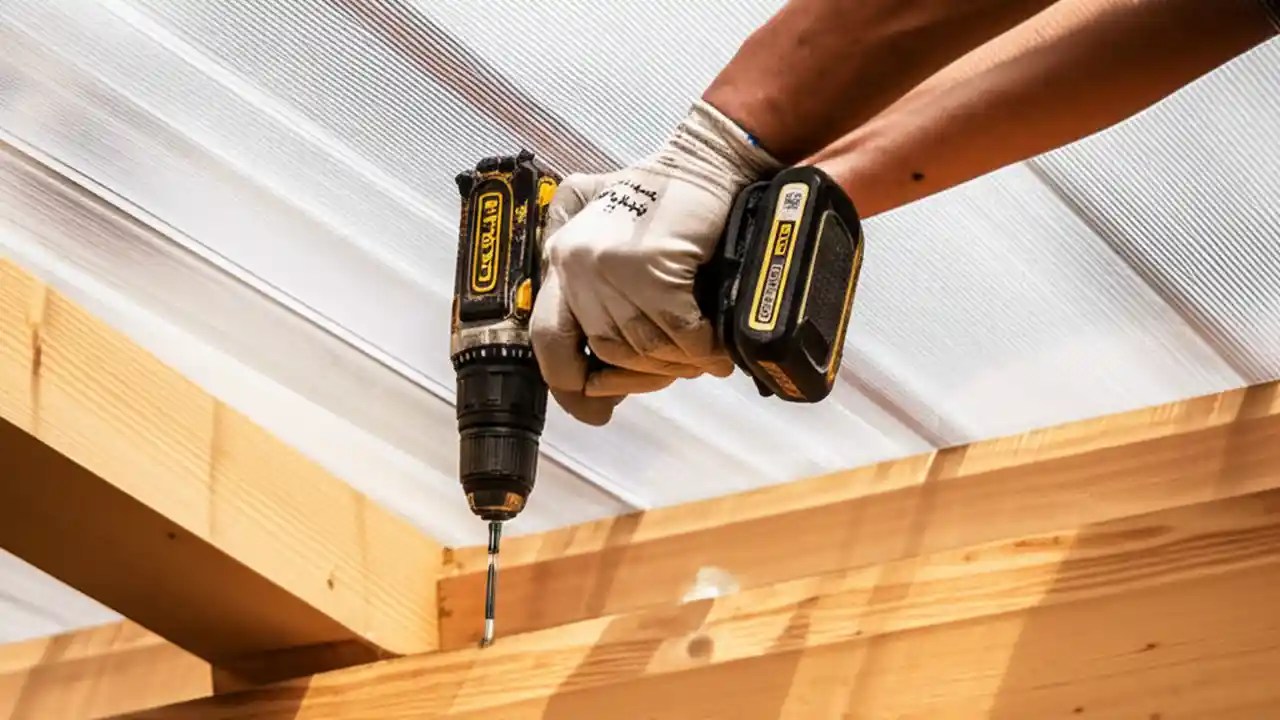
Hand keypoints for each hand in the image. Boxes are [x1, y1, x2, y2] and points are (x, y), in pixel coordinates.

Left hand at [531, 100, 779, 424]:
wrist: (708, 162)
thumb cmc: (668, 199)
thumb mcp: (612, 234)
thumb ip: (599, 287)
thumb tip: (605, 372)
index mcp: (560, 258)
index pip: (547, 339)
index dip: (569, 384)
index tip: (593, 407)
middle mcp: (575, 263)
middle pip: (605, 351)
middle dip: (644, 374)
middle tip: (677, 371)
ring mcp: (609, 266)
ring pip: (642, 347)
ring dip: (678, 363)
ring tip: (702, 359)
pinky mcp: (650, 267)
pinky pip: (678, 332)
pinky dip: (702, 348)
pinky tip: (716, 350)